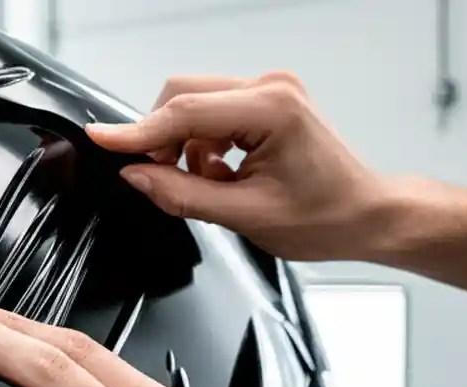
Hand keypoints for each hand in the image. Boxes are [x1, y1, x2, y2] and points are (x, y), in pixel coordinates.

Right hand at [86, 72, 396, 260]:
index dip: (137, 131)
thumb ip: (182, 194)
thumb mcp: (246, 216)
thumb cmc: (326, 218)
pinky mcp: (266, 102)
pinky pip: (212, 114)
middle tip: (161, 180)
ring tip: (209, 185)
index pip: (184, 112)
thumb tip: (136, 176)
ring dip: (184, 146)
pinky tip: (222, 174)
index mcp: (271, 109)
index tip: (100, 139)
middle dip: (161, 139)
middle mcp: (270, 88)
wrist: (366, 215)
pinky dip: (203, 146)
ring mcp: (270, 91)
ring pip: (194, 105)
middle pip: (183, 97)